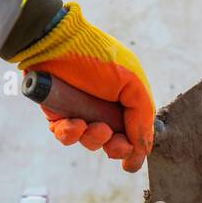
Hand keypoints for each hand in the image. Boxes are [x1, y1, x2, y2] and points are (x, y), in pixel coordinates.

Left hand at [10, 3, 153, 171]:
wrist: (57, 42)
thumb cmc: (98, 56)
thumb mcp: (132, 82)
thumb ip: (142, 114)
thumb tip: (145, 148)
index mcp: (126, 99)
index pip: (135, 131)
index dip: (135, 148)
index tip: (132, 160)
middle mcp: (104, 107)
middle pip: (113, 143)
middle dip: (116, 148)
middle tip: (115, 143)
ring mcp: (81, 111)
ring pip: (90, 142)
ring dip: (95, 139)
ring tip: (94, 126)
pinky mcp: (58, 114)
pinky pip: (65, 135)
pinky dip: (71, 134)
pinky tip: (75, 123)